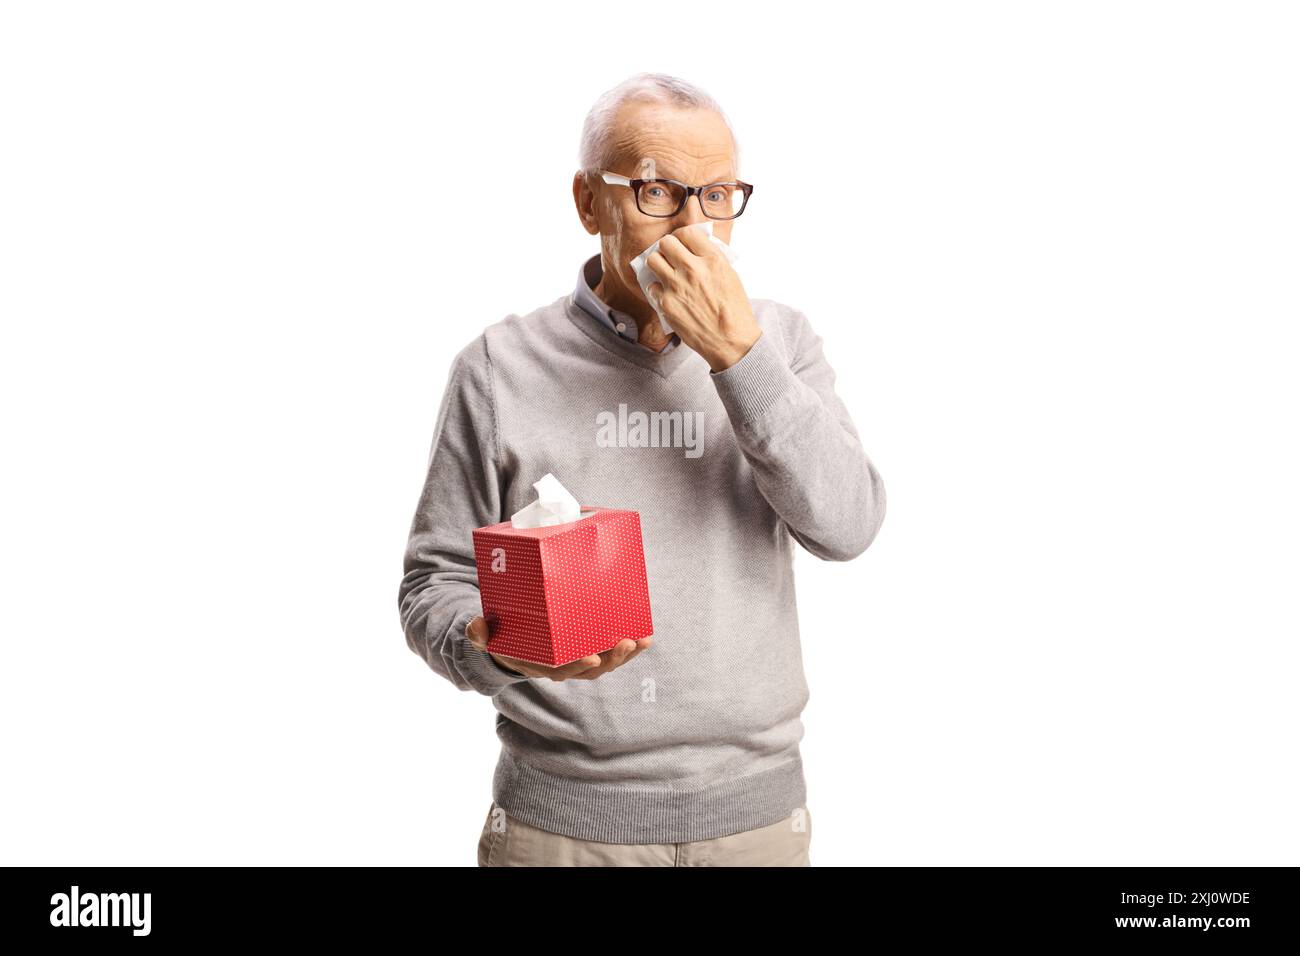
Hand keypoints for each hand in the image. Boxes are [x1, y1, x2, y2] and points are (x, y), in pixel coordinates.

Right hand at [466, 616, 652, 681]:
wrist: (507, 643)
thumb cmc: (498, 636)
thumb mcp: (484, 635)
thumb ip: (479, 632)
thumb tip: (477, 627)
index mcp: (536, 665)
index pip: (559, 670)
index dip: (576, 666)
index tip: (592, 657)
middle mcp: (559, 667)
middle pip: (589, 670)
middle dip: (611, 659)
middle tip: (627, 642)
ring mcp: (575, 660)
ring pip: (604, 663)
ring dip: (625, 655)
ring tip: (643, 640)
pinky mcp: (587, 649)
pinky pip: (609, 652)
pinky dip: (626, 647)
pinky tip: (644, 636)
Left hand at [645, 224, 762, 371]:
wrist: (730, 340)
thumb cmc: (734, 310)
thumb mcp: (730, 275)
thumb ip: (712, 259)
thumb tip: (696, 249)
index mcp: (712, 259)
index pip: (687, 233)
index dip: (683, 238)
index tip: (682, 244)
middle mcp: (692, 269)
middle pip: (666, 243)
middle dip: (667, 249)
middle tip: (671, 257)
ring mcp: (677, 286)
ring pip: (653, 260)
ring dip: (658, 264)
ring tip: (665, 272)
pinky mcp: (666, 303)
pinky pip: (652, 287)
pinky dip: (658, 290)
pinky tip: (668, 295)